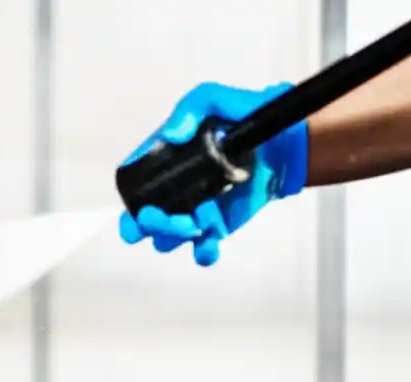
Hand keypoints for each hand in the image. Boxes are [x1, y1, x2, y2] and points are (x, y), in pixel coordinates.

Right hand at [119, 82, 309, 265]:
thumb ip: (189, 110)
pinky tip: (210, 244)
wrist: (280, 142)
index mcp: (161, 163)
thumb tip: (171, 136)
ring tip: (200, 222)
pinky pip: (201, 250)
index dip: (130, 197)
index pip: (131, 185)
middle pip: (140, 222)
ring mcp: (192, 211)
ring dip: (176, 236)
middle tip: (167, 216)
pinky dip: (202, 252)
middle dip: (148, 224)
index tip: (142, 200)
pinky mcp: (216, 227)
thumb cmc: (242, 116)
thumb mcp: (211, 100)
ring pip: (166, 240)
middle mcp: (170, 191)